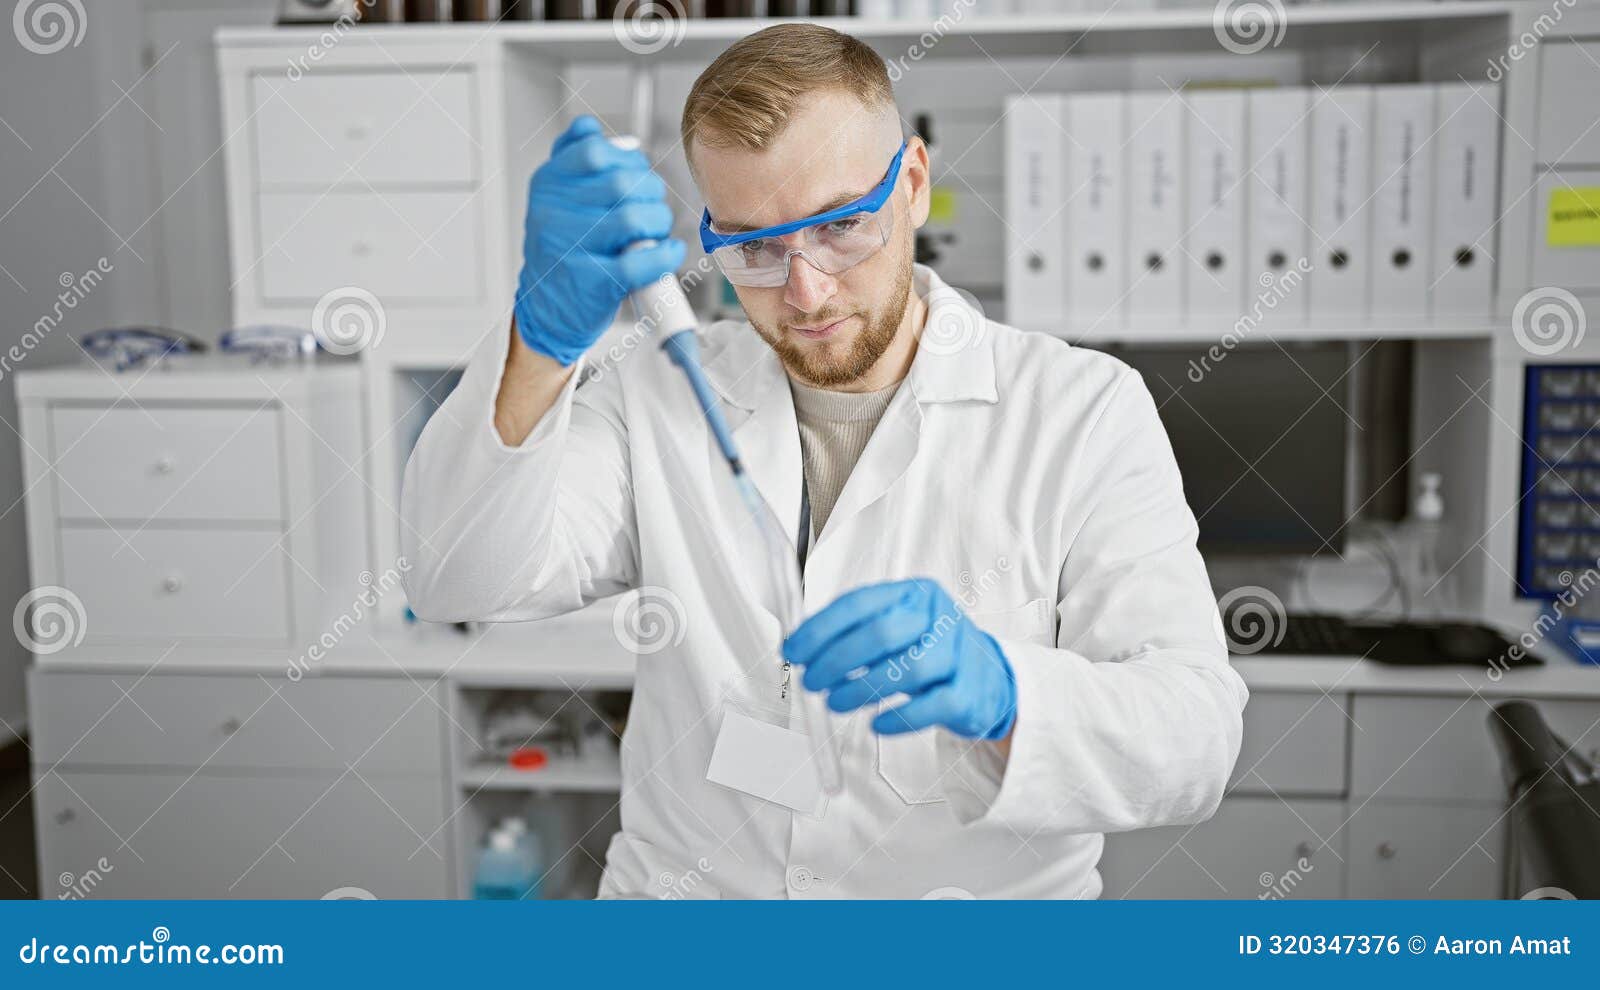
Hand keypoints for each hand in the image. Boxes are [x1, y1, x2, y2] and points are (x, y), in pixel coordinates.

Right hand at [514, 115, 685, 365]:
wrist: (548, 311)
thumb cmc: (564, 251)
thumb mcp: (556, 198)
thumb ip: (574, 159)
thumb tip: (597, 130)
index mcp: (547, 184)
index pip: (594, 151)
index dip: (628, 160)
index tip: (637, 175)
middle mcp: (553, 213)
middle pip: (621, 183)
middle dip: (651, 193)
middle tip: (653, 208)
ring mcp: (570, 248)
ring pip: (633, 218)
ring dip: (659, 222)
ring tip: (657, 232)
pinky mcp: (592, 283)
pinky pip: (640, 262)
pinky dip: (665, 256)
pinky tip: (668, 253)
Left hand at [782, 579, 1016, 739]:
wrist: (991, 679)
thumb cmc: (930, 652)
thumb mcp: (898, 629)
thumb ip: (856, 632)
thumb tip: (802, 647)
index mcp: (914, 594)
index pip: (859, 603)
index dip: (820, 628)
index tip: (794, 650)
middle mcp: (938, 617)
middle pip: (880, 634)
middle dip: (836, 660)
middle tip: (812, 681)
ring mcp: (958, 653)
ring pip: (905, 669)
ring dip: (860, 689)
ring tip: (836, 703)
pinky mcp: (969, 692)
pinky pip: (929, 706)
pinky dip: (897, 718)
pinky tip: (876, 723)